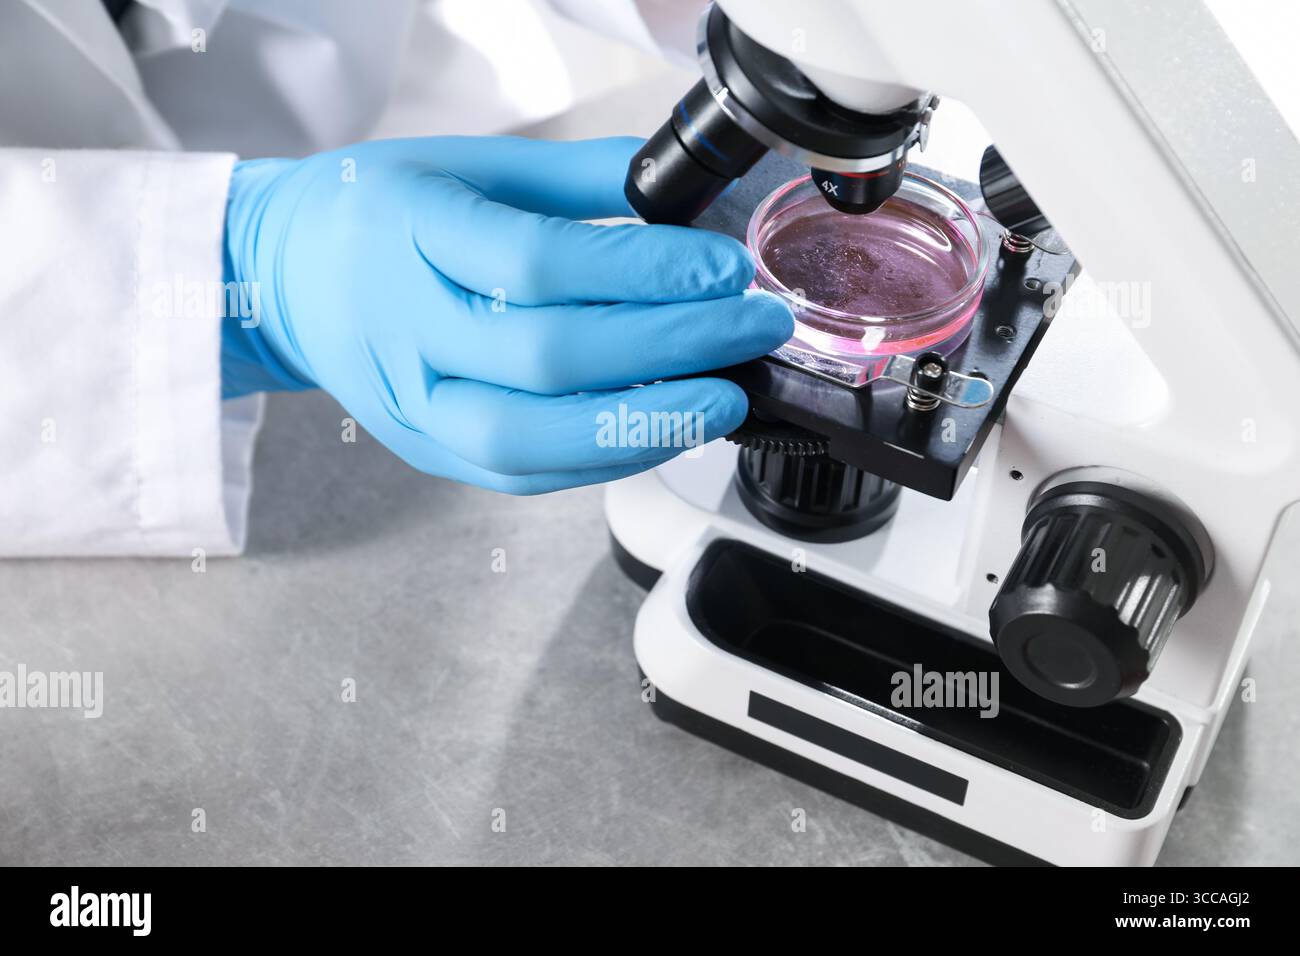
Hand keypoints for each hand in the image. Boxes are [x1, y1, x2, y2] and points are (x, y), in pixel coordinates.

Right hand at [221, 136, 791, 492]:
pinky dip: (605, 458)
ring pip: (531, 440)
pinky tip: (666, 429)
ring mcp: (412, 404)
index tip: (722, 268)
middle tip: (751, 331)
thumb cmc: (377, 215)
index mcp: (409, 234)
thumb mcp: (463, 163)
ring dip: (644, 425)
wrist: (287, 279)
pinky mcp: (429, 452)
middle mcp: (404, 330)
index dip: (642, 273)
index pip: (536, 264)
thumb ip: (571, 177)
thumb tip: (674, 188)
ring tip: (725, 398)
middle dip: (670, 350)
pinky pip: (524, 474)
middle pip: (546, 359)